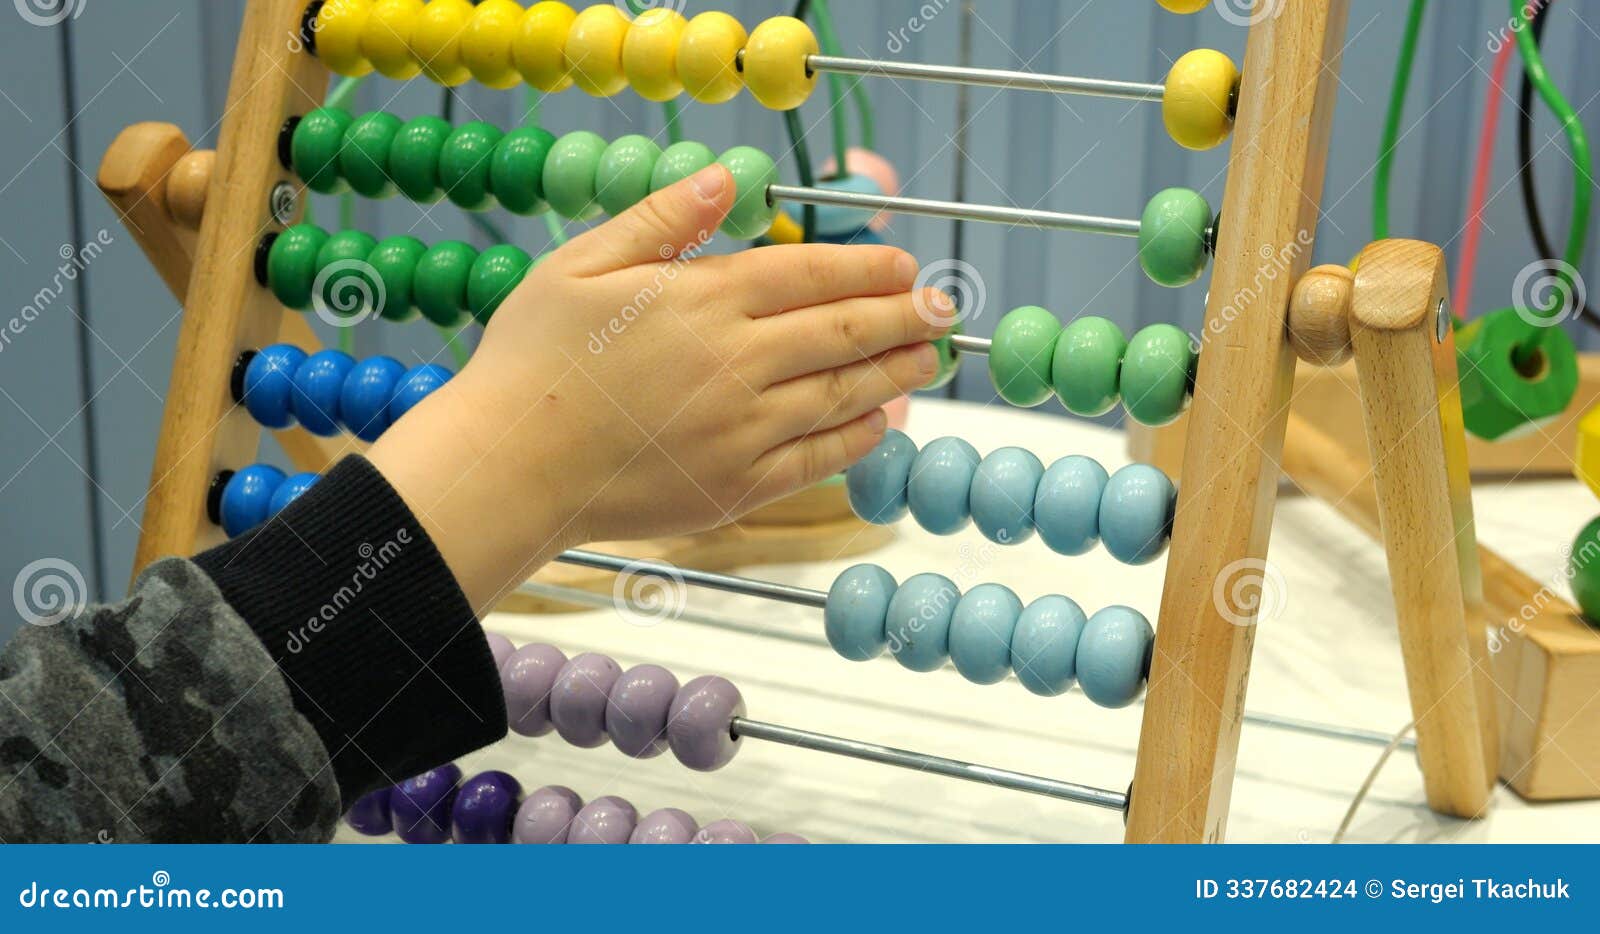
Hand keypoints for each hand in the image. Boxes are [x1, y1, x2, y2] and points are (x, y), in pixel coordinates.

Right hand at [368, 164, 948, 609]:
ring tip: (930, 359)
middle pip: (843, 331)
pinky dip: (861, 437)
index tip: (906, 265)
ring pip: (843, 394)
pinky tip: (884, 422)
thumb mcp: (581, 266)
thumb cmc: (534, 361)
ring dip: (897, 373)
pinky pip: (819, 458)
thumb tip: (729, 178)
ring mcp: (743, 430)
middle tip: (945, 309)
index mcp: (705, 299)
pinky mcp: (737, 486)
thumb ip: (662, 219)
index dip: (869, 267)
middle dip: (905, 317)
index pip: (812, 273)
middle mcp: (738, 362)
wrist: (511, 467)